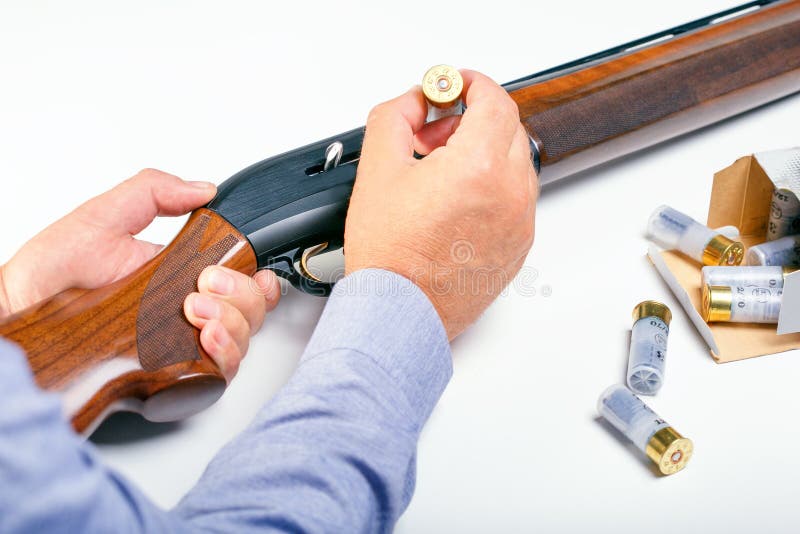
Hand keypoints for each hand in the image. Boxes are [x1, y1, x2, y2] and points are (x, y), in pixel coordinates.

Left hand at [0, 169, 280, 380]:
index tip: (247, 270)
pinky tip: (205, 338)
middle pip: (252, 313)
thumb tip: (204, 188)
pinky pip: (219, 374)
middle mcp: (188, 315)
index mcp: (183, 276)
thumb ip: (154, 192)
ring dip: (233, 323)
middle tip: (205, 285)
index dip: (258, 279)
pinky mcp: (171, 375)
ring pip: (243, 343)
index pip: (243, 283)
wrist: (20, 308)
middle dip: (240, 296)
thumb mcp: (105, 216)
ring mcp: (182, 346)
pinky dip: (224, 355)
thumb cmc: (52, 272)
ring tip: (197, 310)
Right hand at [345, 70, 536, 338]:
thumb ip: (395, 116)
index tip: (454, 86)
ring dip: (484, 153)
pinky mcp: (519, 247)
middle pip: (508, 128)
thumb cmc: (391, 256)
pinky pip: (514, 199)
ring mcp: (520, 223)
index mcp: (480, 168)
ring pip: (514, 164)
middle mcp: (510, 194)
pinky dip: (492, 186)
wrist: (400, 313)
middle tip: (435, 132)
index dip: (472, 84)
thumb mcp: (377, 168)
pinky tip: (455, 201)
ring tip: (441, 172)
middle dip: (473, 119)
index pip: (495, 101)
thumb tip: (414, 102)